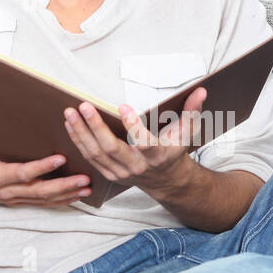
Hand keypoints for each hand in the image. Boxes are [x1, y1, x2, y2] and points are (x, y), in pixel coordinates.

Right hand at [0, 117, 91, 206]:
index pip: (22, 173)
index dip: (41, 168)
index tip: (60, 159)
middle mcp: (5, 191)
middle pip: (39, 191)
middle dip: (64, 186)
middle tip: (85, 179)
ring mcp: (12, 198)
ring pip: (43, 200)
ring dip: (67, 194)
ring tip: (88, 188)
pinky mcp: (16, 200)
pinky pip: (41, 203)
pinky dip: (60, 201)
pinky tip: (76, 196)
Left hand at [62, 87, 207, 193]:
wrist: (166, 182)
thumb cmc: (174, 151)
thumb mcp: (186, 133)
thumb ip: (192, 111)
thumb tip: (201, 91)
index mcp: (157, 157)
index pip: (144, 143)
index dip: (133, 127)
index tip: (123, 106)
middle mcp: (137, 167)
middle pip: (111, 148)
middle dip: (95, 127)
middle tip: (84, 106)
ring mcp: (120, 173)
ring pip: (96, 154)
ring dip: (81, 133)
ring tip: (70, 113)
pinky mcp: (109, 174)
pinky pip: (90, 158)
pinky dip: (78, 141)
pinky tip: (71, 125)